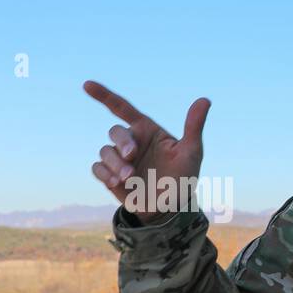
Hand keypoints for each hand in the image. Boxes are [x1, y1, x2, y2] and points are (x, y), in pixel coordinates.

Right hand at [84, 80, 210, 221]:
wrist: (171, 208)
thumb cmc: (184, 177)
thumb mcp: (191, 152)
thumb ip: (194, 126)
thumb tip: (205, 100)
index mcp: (147, 130)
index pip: (122, 108)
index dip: (104, 95)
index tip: (87, 85)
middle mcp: (131, 142)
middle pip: (115, 132)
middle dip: (122, 142)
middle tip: (133, 155)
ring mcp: (119, 159)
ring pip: (105, 151)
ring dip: (116, 163)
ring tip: (131, 177)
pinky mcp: (110, 175)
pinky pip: (97, 168)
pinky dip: (105, 174)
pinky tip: (117, 182)